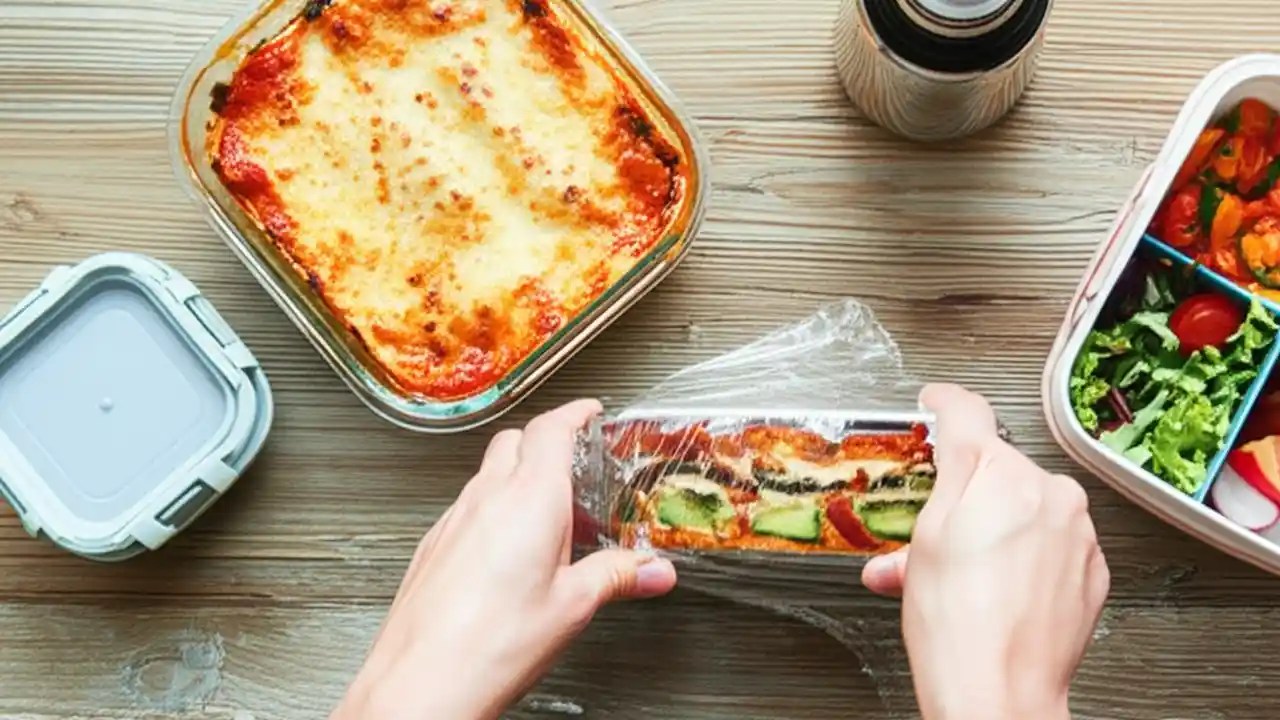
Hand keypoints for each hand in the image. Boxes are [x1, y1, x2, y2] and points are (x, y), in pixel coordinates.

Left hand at [332, 399, 677, 719]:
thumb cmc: (489, 643)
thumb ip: (618, 576)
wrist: (422, 680)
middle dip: (547, 440)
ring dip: (518, 477)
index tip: (590, 412)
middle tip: (576, 461)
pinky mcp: (433, 545)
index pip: (552, 427)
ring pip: (488, 473)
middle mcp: (486, 498)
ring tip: (548, 516)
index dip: (575, 413)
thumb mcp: (574, 606)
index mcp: (529, 498)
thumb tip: (653, 570)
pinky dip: (492, 509)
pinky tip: (508, 551)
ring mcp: (454, 519)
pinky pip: (467, 507)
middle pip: (517, 440)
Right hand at [861, 384, 1109, 719]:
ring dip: (998, 525)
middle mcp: (1052, 496)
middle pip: (999, 468)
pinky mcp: (1092, 569)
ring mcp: (1078, 534)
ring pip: (1027, 506)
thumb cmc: (957, 626)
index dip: (942, 404)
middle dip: (966, 490)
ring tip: (968, 573)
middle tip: (936, 530)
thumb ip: (944, 474)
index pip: (968, 415)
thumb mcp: (927, 535)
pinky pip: (1053, 542)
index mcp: (1004, 477)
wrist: (998, 692)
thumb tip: (948, 433)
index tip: (935, 402)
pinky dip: (1027, 554)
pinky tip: (1000, 589)